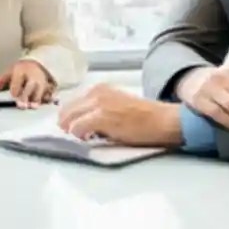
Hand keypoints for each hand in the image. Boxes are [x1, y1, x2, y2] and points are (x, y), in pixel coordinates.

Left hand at [0, 60, 54, 108]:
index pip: (18, 80)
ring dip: (37, 99)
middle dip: (26, 95)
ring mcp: (42, 83)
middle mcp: (32, 77)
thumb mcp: (7, 74)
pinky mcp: (48, 88)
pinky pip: (49, 94)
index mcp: (21, 71)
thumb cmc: (20, 72)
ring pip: (41, 90)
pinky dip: (46, 100)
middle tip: (23, 105)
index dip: (16, 88)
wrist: (36, 65)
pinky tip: (44, 105)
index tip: (14, 95)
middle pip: (30, 86)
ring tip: (33, 107)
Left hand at [57, 84, 182, 146]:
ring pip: (68, 118)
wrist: (163, 120)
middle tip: (73, 136)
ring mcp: (98, 103)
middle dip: (66, 124)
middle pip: (66, 110)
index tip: (73, 129)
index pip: (73, 103)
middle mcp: (96, 92)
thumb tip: (82, 124)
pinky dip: (77, 135)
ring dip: (71, 130)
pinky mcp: (101, 117)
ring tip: (82, 138)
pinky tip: (87, 139)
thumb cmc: (145, 117)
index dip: (70, 117)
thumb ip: (99, 110)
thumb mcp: (117, 106)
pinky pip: (77, 127)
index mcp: (100, 89)